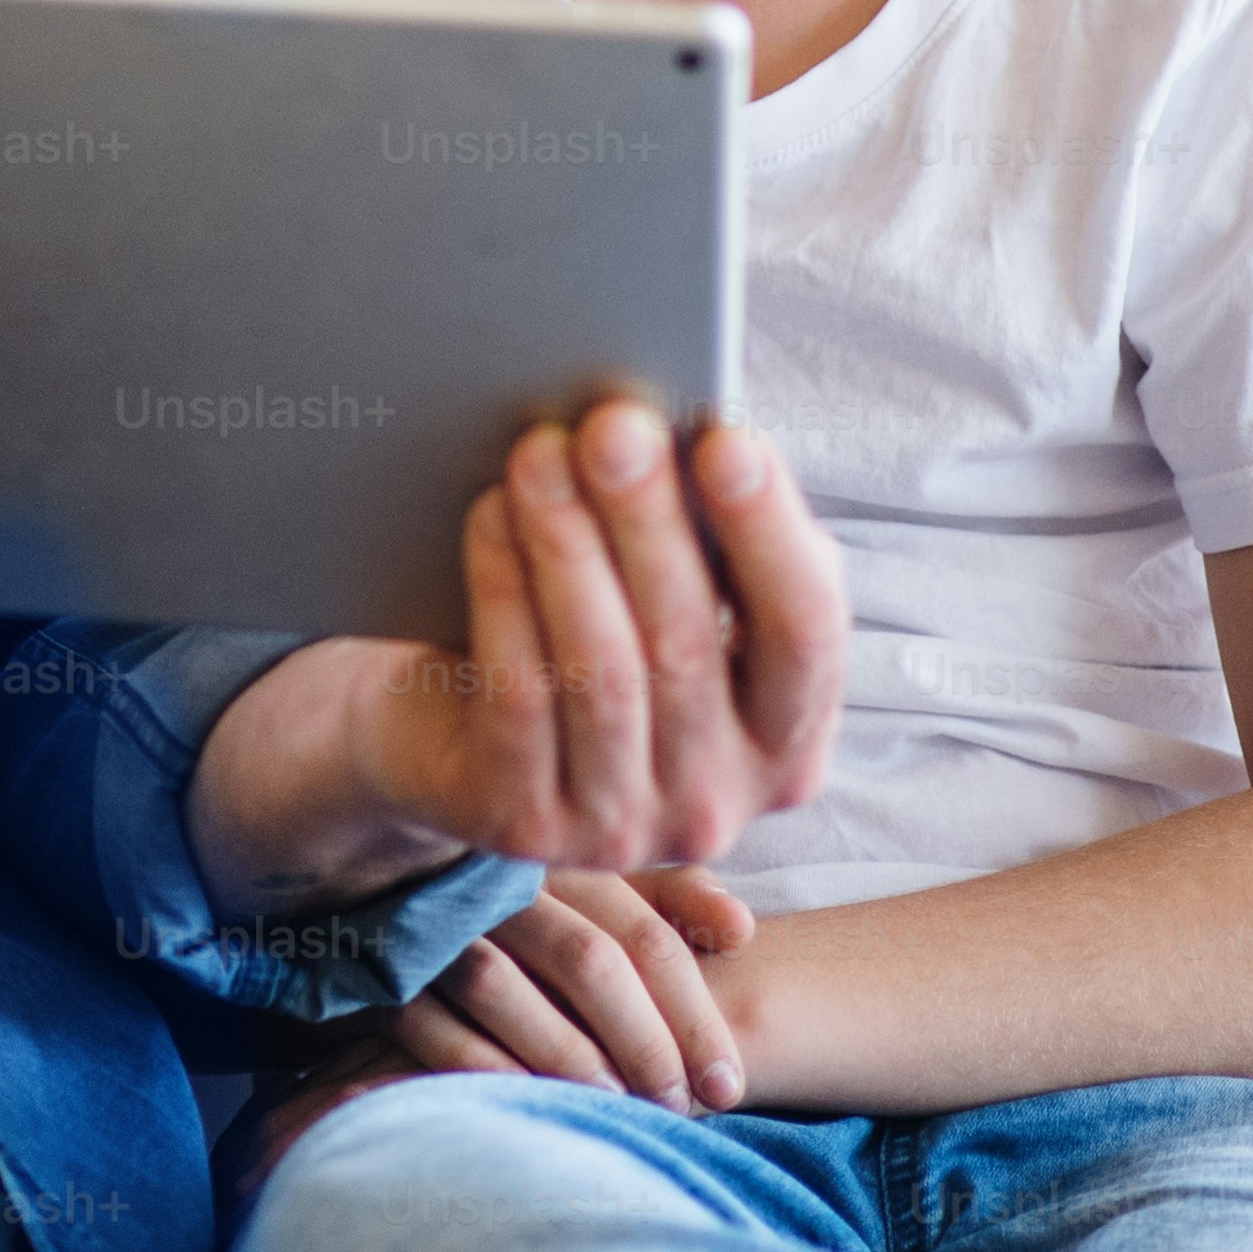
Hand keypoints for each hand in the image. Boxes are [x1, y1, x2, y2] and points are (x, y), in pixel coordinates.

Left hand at [359, 404, 844, 869]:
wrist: (445, 738)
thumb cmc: (586, 639)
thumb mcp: (667, 605)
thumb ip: (711, 543)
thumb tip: (703, 439)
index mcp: (787, 744)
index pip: (807, 636)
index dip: (769, 535)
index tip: (728, 440)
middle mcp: (718, 804)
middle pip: (689, 643)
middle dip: (647, 521)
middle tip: (612, 423)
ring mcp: (620, 827)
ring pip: (602, 670)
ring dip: (568, 546)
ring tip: (538, 453)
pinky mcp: (523, 825)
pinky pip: (519, 694)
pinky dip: (505, 592)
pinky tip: (490, 516)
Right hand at [385, 863, 759, 1111]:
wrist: (386, 903)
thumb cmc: (524, 910)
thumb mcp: (597, 888)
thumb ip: (670, 898)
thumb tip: (739, 929)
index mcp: (560, 858)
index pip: (643, 931)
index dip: (694, 1013)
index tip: (728, 1084)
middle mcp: (494, 881)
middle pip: (584, 958)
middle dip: (642, 1042)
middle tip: (680, 1107)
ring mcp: (430, 921)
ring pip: (503, 985)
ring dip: (567, 1057)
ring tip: (616, 1110)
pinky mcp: (380, 968)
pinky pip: (428, 1022)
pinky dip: (484, 1068)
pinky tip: (530, 1106)